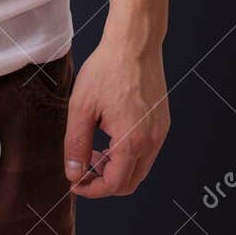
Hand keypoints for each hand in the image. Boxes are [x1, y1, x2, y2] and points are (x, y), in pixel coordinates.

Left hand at [63, 34, 169, 197]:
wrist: (134, 44)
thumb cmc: (107, 69)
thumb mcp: (81, 107)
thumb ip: (76, 145)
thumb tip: (73, 173)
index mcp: (131, 140)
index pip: (114, 184)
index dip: (92, 190)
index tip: (75, 184)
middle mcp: (151, 141)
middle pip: (129, 183)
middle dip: (104, 182)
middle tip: (83, 167)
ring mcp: (160, 132)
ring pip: (139, 168)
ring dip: (116, 168)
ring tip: (94, 148)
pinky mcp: (162, 123)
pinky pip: (146, 152)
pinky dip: (127, 154)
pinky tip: (109, 135)